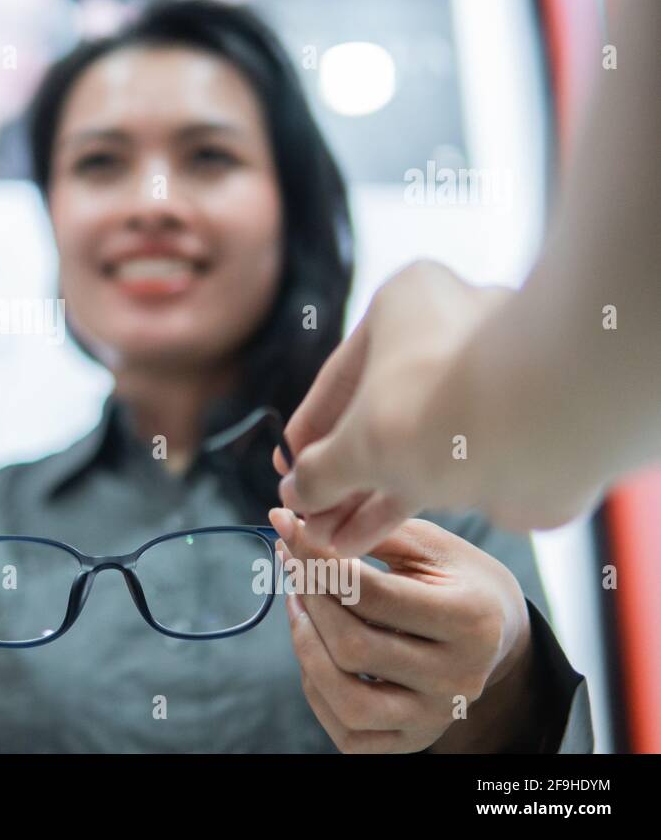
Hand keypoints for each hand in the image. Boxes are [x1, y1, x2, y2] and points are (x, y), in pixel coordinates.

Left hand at [270, 508, 534, 752]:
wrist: (496, 631)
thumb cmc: (453, 577)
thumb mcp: (427, 542)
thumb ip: (368, 531)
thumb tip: (294, 524)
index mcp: (470, 619)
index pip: (372, 594)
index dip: (319, 560)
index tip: (290, 529)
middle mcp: (458, 677)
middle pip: (353, 647)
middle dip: (309, 597)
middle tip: (291, 561)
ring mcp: (436, 716)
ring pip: (346, 698)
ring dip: (305, 646)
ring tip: (297, 603)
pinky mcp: (413, 740)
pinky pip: (347, 731)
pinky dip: (316, 688)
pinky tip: (314, 646)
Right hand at [275, 260, 518, 557]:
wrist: (552, 430)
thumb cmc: (440, 409)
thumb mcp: (354, 445)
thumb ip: (318, 469)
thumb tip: (297, 493)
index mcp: (406, 303)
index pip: (338, 375)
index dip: (307, 432)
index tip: (288, 472)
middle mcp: (449, 332)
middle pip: (376, 411)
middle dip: (338, 470)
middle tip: (308, 510)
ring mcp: (487, 382)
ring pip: (411, 442)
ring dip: (366, 494)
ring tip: (328, 536)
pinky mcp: (513, 430)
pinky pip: (444, 466)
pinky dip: (403, 500)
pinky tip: (362, 536)